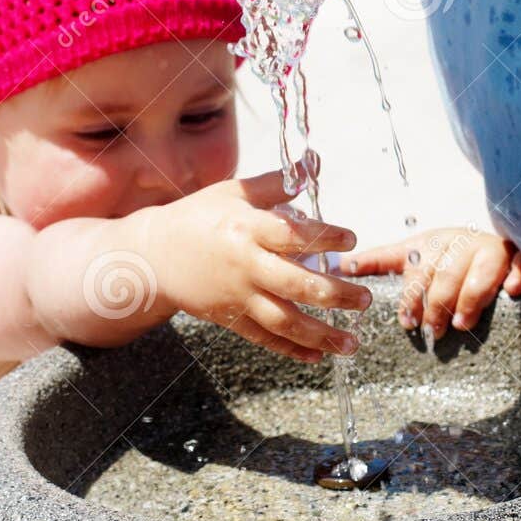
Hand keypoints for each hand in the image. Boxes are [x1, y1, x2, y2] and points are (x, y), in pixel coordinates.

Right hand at [151, 170, 371, 362]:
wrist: (155, 255)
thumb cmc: (199, 217)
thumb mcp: (233, 192)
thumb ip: (276, 183)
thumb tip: (313, 164)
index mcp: (246, 229)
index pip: (292, 235)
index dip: (325, 237)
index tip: (351, 239)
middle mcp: (244, 266)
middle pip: (296, 285)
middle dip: (336, 295)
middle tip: (366, 299)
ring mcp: (237, 297)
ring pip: (285, 322)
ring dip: (322, 336)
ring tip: (352, 343)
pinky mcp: (230, 319)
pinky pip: (265, 339)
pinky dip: (293, 351)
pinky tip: (319, 356)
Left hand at [346, 225, 520, 338]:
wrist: (494, 238)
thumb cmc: (448, 253)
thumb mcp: (414, 252)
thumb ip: (381, 259)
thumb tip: (342, 266)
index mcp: (434, 243)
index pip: (419, 268)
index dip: (411, 295)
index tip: (405, 322)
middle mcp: (462, 242)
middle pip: (447, 272)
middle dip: (437, 302)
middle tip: (431, 331)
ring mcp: (492, 248)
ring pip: (482, 268)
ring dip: (471, 295)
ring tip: (461, 323)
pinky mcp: (520, 255)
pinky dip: (518, 273)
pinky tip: (512, 291)